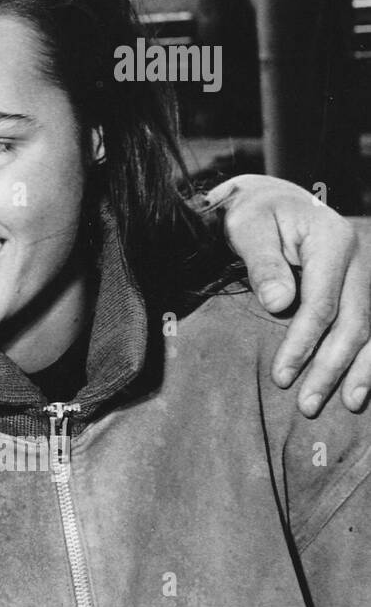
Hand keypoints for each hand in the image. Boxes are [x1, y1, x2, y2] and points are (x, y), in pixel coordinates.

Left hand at [208, 175, 370, 414]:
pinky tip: (364, 386)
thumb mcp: (248, 228)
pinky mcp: (365, 288)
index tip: (282, 376)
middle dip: (332, 366)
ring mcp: (368, 274)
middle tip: (308, 405)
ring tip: (347, 405)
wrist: (274, 201)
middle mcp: (361, 258)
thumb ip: (262, 263)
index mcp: (333, 239)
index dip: (303, 342)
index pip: (322, 303)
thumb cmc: (254, 215)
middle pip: (354, 322)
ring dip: (361, 370)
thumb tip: (278, 304)